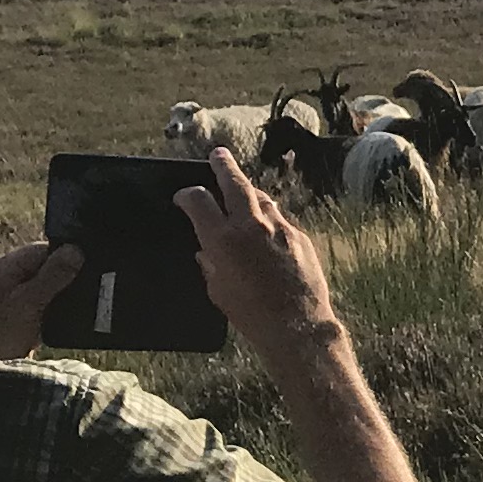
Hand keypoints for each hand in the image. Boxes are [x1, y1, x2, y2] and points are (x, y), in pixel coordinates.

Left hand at [0, 240, 82, 362]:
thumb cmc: (1, 339)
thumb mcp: (31, 304)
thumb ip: (53, 275)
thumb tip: (76, 249)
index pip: (38, 251)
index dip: (62, 260)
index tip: (81, 273)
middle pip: (36, 266)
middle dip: (57, 277)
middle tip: (74, 293)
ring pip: (34, 283)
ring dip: (51, 294)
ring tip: (60, 309)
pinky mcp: (2, 315)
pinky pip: (28, 300)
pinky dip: (42, 307)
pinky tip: (49, 320)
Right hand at [178, 146, 339, 355]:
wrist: (296, 325)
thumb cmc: (251, 315)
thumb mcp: (218, 291)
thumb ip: (210, 264)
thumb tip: (205, 252)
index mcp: (221, 240)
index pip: (198, 201)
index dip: (187, 194)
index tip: (183, 196)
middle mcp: (250, 226)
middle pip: (234, 182)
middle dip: (223, 166)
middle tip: (217, 155)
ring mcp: (278, 228)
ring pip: (261, 197)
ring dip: (249, 192)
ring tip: (241, 191)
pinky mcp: (298, 236)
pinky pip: (279, 218)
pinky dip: (269, 218)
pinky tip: (265, 227)